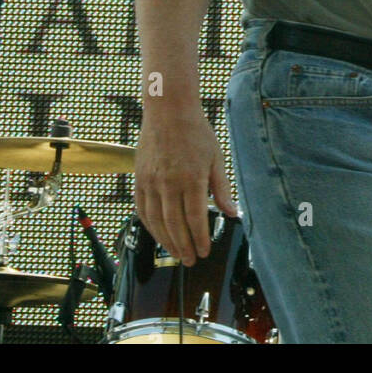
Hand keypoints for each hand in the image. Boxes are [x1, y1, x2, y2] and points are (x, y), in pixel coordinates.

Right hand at [135, 104, 237, 265]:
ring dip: (166, 241)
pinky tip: (158, 235)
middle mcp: (168, 183)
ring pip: (156, 221)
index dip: (200, 239)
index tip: (205, 251)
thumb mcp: (216, 158)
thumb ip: (222, 188)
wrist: (168, 111)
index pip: (195, 218)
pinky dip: (149, 226)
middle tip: (191, 260)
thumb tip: (233, 213)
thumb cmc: (196, 133)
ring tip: (176, 254)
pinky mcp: (138, 179)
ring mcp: (150, 182)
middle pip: (174, 224)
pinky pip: (141, 209)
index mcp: (191, 178)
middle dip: (183, 246)